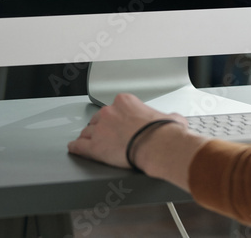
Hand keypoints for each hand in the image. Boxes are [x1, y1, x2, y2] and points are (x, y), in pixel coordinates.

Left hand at [68, 93, 186, 169]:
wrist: (159, 146)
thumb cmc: (165, 133)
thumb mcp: (171, 118)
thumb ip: (168, 117)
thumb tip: (175, 120)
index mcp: (125, 102)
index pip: (113, 108)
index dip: (115, 119)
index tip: (119, 125)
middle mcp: (109, 112)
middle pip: (98, 119)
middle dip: (102, 128)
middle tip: (108, 137)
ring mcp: (100, 129)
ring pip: (87, 132)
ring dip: (89, 138)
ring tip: (90, 143)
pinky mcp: (95, 147)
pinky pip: (79, 146)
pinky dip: (76, 147)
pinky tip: (75, 148)